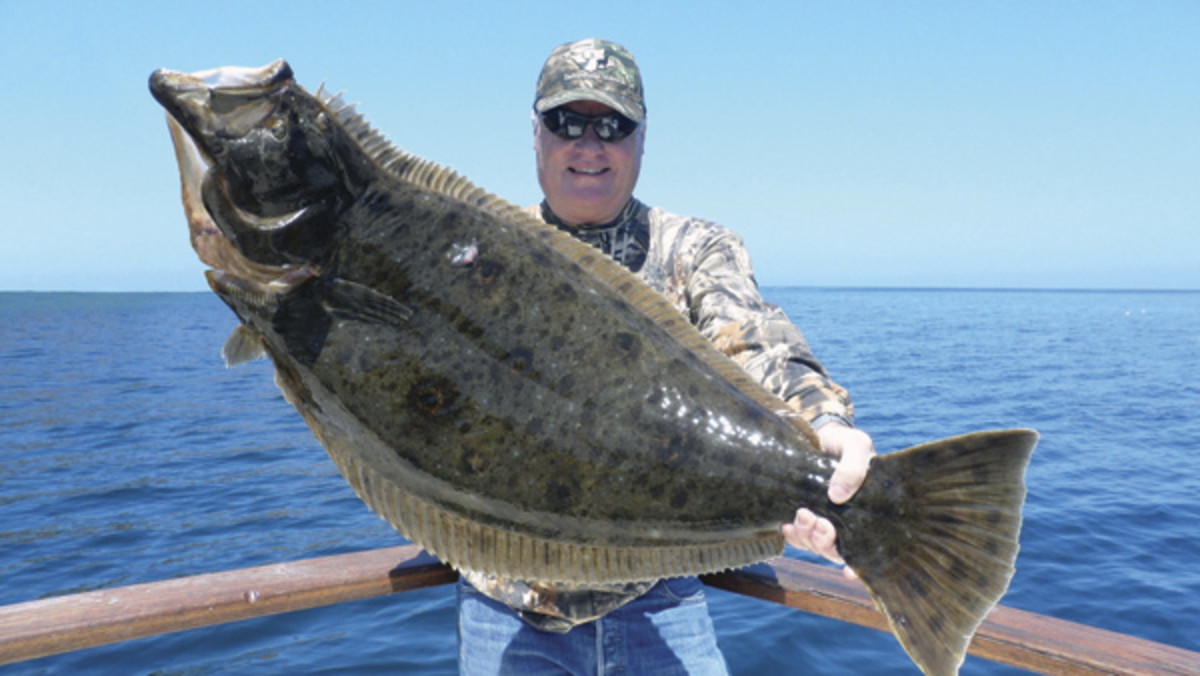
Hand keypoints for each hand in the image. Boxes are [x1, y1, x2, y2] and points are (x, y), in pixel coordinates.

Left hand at [781, 422, 875, 578]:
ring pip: (816, 546)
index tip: (850, 572)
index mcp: (868, 513)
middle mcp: (847, 523)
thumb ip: (853, 468)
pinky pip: (798, 536)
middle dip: (825, 544)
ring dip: (808, 537)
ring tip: (802, 514)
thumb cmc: (844, 442)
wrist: (818, 434)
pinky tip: (788, 523)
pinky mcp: (804, 515)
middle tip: (818, 522)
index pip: (868, 548)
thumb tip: (837, 497)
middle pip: (837, 551)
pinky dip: (793, 534)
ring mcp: (824, 520)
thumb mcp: (856, 446)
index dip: (860, 566)